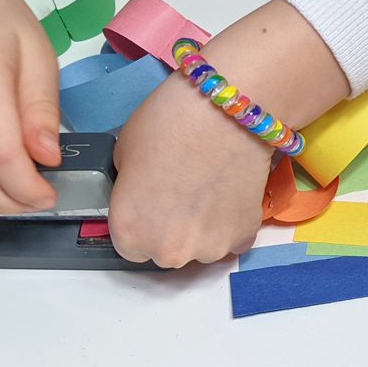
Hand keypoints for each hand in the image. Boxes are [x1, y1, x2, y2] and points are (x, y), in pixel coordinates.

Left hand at [107, 0, 348, 265]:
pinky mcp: (244, 238)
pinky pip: (232, 239)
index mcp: (130, 233)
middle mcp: (167, 253)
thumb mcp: (123, 154)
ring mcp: (209, 250)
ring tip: (209, 190)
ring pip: (201, 248)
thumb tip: (143, 195)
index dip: (140, 222)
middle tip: (181, 192)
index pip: (129, 246)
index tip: (150, 201)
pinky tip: (230, 193)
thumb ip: (129, 188)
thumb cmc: (166, 125)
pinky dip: (231, 222)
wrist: (226, 113)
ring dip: (202, 229)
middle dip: (170, 230)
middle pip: (165, 252)